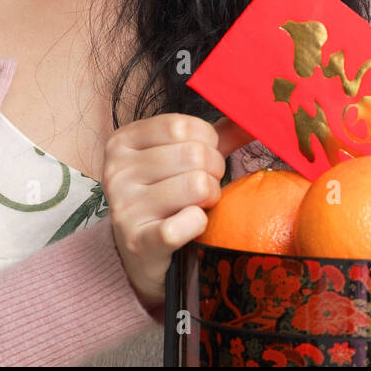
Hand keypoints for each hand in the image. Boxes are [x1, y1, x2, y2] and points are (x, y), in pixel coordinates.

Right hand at [102, 114, 253, 312]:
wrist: (139, 253)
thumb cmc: (166, 195)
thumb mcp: (182, 157)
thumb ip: (216, 134)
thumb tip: (253, 116)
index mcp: (122, 142)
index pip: (181, 125)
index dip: (207, 141)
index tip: (203, 157)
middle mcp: (117, 172)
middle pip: (193, 154)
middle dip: (213, 170)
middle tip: (204, 186)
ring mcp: (125, 207)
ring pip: (197, 185)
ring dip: (210, 196)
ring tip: (198, 204)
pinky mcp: (139, 242)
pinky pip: (189, 221)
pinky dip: (200, 223)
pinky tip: (191, 225)